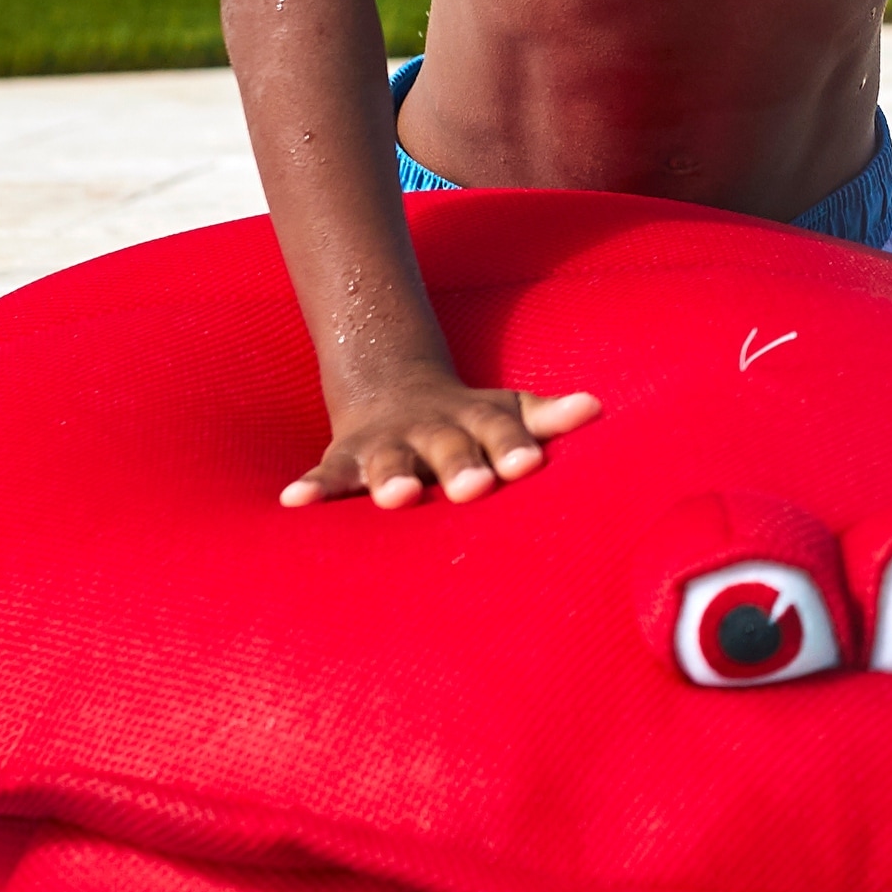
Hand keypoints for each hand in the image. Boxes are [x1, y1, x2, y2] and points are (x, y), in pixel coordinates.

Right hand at [282, 375, 600, 509]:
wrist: (394, 390)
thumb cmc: (470, 423)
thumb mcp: (509, 412)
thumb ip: (549, 417)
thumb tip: (597, 406)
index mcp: (475, 422)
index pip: (500, 433)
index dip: (512, 448)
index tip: (528, 465)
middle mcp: (431, 432)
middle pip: (447, 448)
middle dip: (459, 467)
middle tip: (474, 488)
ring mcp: (386, 446)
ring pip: (387, 463)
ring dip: (390, 477)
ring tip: (395, 496)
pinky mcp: (345, 460)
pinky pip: (327, 475)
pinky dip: (312, 487)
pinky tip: (293, 501)